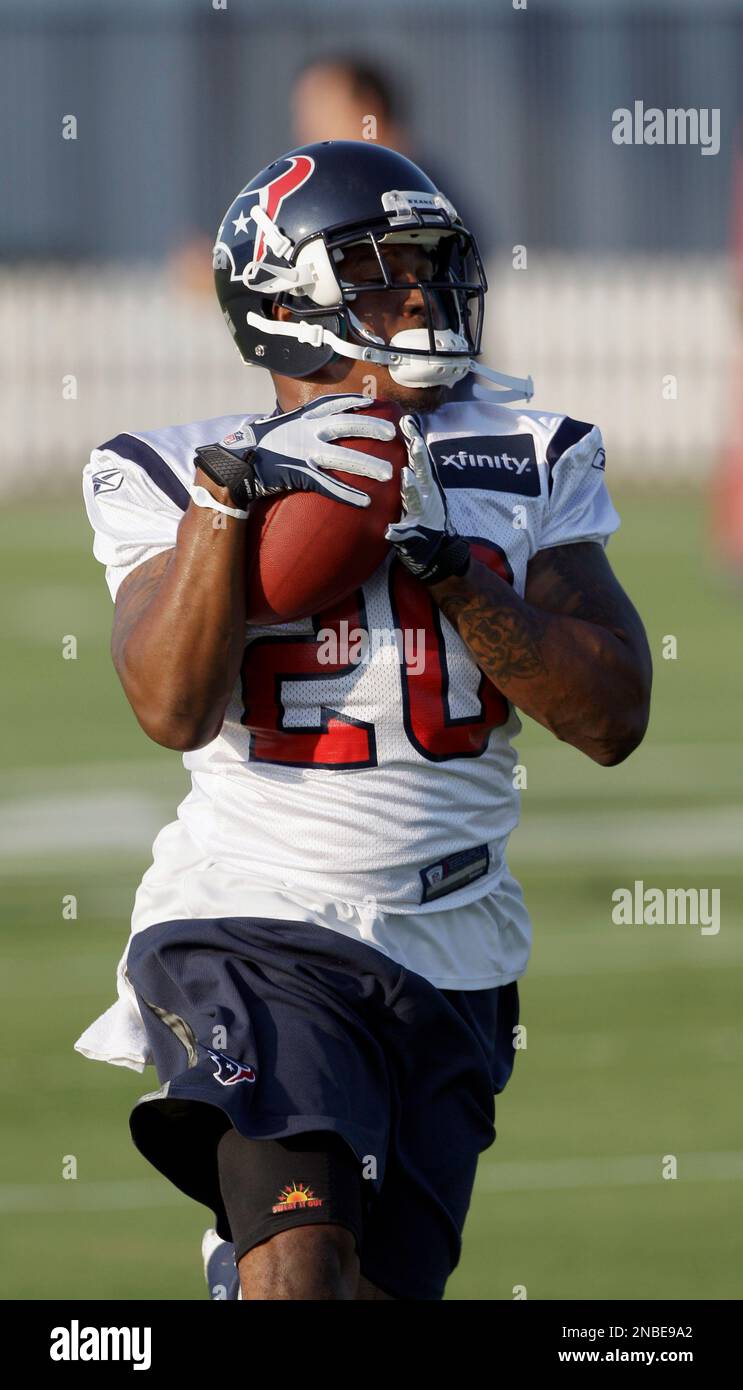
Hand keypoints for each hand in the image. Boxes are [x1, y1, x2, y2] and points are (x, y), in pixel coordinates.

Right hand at [194, 394, 395, 508]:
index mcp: (302, 417)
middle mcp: (306, 431)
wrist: (234, 462)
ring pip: (343, 458)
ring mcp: (304, 453)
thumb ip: (297, 423)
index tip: (375, 404)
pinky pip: (329, 486)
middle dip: (371, 429)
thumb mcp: (279, 425)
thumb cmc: (256, 445)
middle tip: (393, 435)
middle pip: (346, 426)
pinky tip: (365, 502)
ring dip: (368, 466)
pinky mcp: (300, 475)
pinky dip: (348, 494)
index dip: (357, 403)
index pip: (335, 403)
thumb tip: (309, 424)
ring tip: (388, 474)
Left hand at [385, 415, 470, 583]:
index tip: (407, 420)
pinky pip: (405, 536)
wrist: (438, 555)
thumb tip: (406, 442)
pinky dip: (398, 533)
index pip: (420, 459)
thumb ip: (415, 470)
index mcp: (427, 487)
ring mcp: (423, 518)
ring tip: (405, 476)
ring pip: (417, 502)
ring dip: (412, 489)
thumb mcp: (423, 492)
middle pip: (424, 475)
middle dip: (420, 458)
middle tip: (414, 441)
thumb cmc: (426, 518)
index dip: (415, 439)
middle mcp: (428, 499)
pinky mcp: (415, 539)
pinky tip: (390, 531)